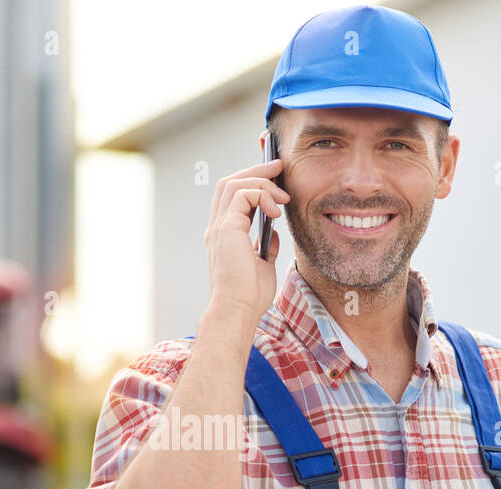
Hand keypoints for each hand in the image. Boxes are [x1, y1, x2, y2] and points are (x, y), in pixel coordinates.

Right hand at [202, 158, 288, 330]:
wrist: (238, 311)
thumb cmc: (249, 296)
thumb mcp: (263, 265)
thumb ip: (265, 247)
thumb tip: (274, 234)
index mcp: (223, 236)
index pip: (231, 196)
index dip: (251, 181)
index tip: (274, 177)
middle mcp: (217, 228)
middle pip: (229, 182)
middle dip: (256, 169)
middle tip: (279, 165)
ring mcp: (220, 227)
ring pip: (234, 183)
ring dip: (262, 181)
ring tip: (283, 195)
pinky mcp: (227, 228)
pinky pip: (244, 195)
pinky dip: (262, 196)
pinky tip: (276, 212)